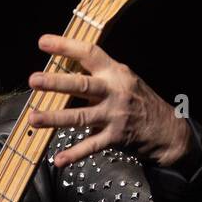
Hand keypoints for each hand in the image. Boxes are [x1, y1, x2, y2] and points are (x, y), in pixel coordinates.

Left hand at [26, 34, 191, 168]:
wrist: (167, 129)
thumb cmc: (139, 102)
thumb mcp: (124, 80)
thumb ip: (99, 77)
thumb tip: (64, 74)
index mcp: (115, 73)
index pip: (89, 53)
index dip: (66, 46)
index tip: (43, 42)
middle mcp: (114, 91)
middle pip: (82, 85)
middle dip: (56, 83)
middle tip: (34, 80)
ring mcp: (114, 115)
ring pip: (80, 116)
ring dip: (55, 119)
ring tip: (34, 119)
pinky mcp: (116, 137)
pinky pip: (91, 146)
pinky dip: (74, 154)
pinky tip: (58, 159)